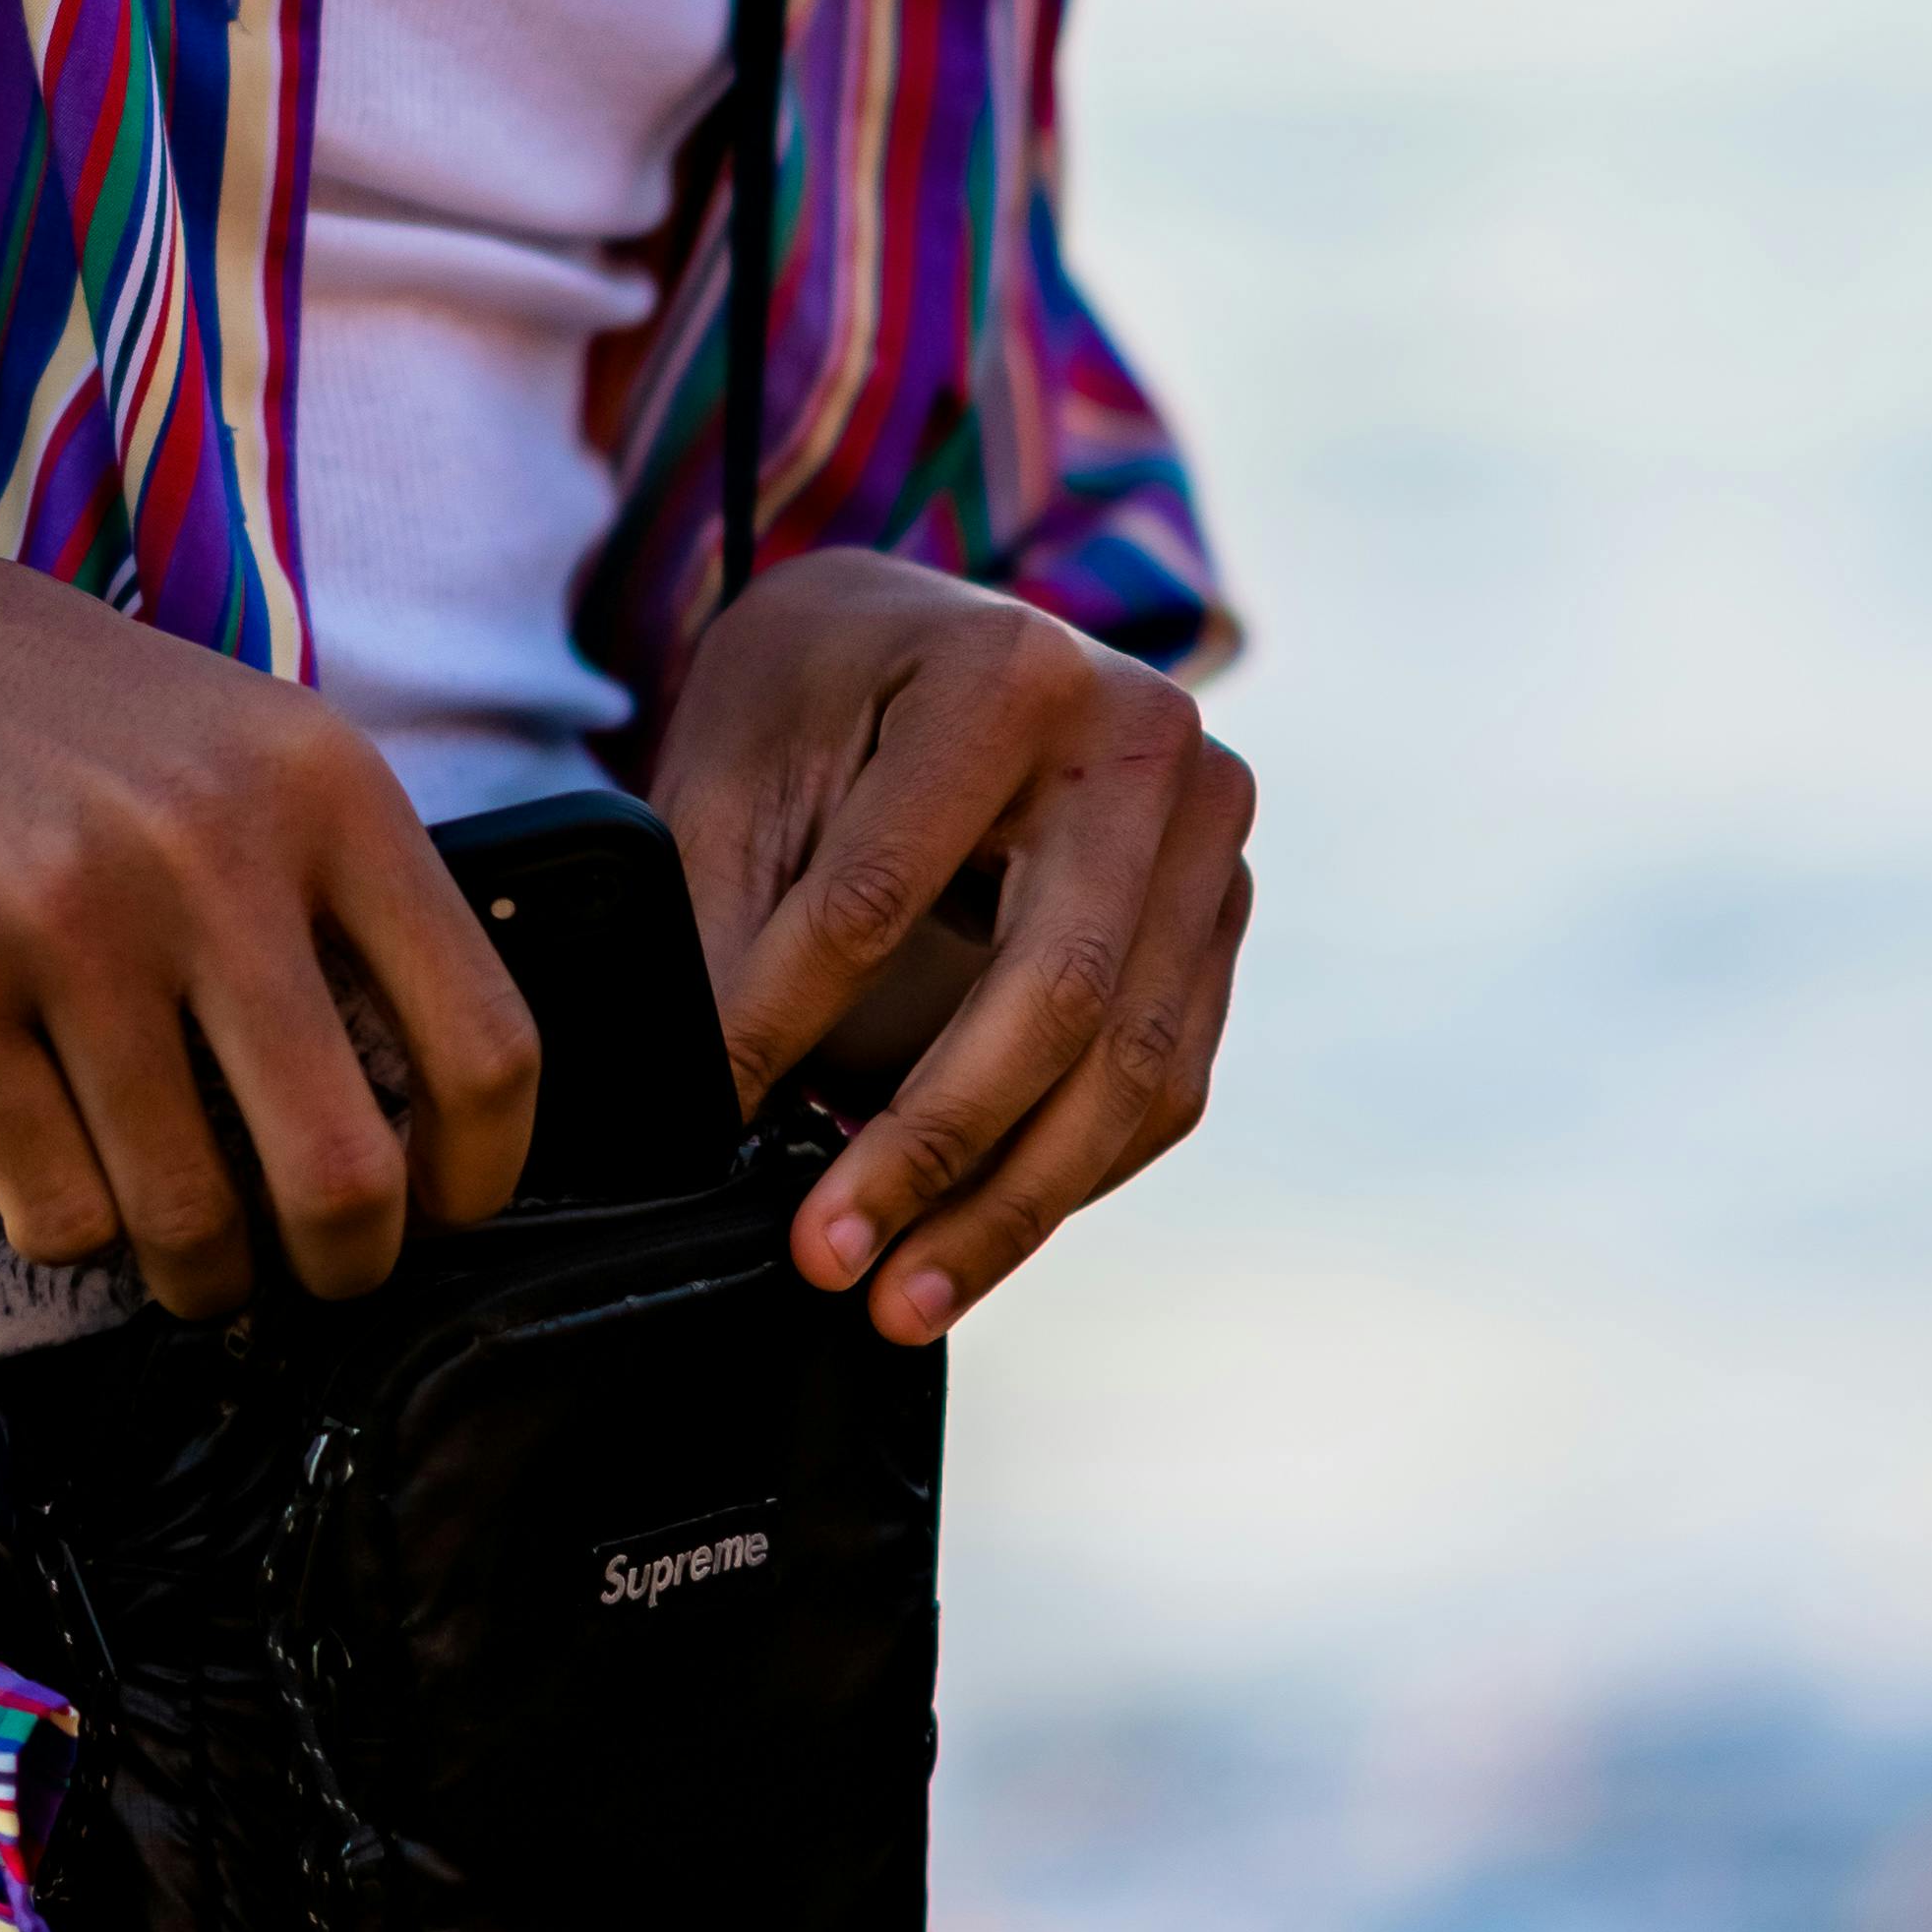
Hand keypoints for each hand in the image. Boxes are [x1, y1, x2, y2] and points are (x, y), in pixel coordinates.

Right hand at [0, 499, 532, 1325]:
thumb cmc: (18, 697)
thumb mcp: (223, 729)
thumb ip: (323, 868)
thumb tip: (411, 1075)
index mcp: (320, 784)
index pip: (485, 1041)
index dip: (482, 1175)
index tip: (443, 1214)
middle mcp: (212, 853)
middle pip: (345, 1171)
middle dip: (341, 1267)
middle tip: (310, 1274)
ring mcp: (71, 927)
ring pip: (187, 1215)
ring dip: (195, 1273)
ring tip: (180, 1255)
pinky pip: (53, 1206)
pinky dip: (69, 1232)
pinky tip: (60, 1186)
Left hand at [646, 546, 1252, 1346]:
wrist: (921, 632)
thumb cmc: (818, 692)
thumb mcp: (740, 762)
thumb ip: (726, 920)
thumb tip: (709, 1104)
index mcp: (1007, 670)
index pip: (882, 894)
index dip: (783, 1025)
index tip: (713, 1123)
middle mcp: (1146, 741)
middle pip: (1055, 994)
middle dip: (931, 1149)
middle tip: (827, 1257)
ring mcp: (1210, 833)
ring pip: (1132, 1066)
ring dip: (1012, 1206)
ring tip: (899, 1299)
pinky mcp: (1221, 914)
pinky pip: (1167, 1082)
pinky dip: (1073, 1177)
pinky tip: (975, 1241)